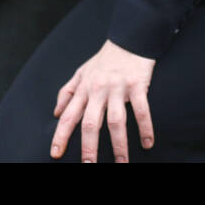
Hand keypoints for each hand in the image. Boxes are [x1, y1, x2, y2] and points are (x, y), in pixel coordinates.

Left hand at [51, 40, 155, 162]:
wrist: (129, 39)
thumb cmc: (104, 60)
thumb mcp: (81, 72)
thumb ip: (67, 92)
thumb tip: (56, 113)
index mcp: (83, 89)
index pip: (68, 116)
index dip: (60, 136)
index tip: (56, 154)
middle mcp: (98, 90)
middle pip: (90, 123)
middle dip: (88, 147)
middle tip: (88, 166)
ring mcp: (118, 88)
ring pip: (116, 121)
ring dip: (119, 145)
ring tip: (121, 163)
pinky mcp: (137, 85)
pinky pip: (142, 110)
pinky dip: (145, 128)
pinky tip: (147, 143)